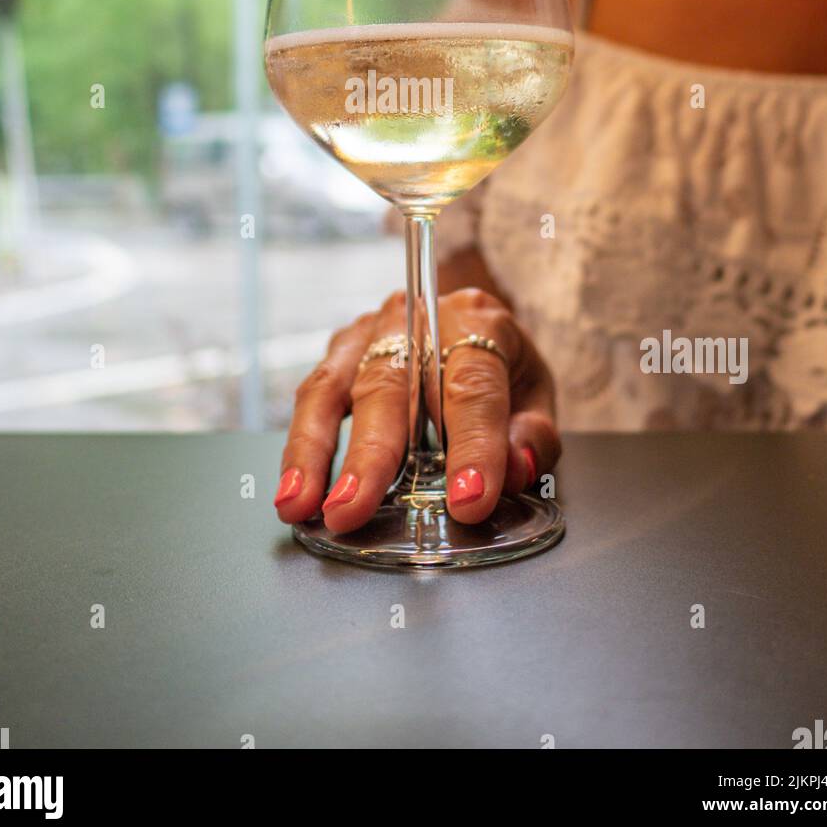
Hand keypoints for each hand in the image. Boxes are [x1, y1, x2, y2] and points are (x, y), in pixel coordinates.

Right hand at [273, 287, 561, 532]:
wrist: (467, 324)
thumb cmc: (499, 366)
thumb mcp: (534, 394)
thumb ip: (532, 436)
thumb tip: (513, 472)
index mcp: (478, 322)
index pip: (475, 385)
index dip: (474, 445)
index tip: (469, 498)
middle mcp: (416, 317)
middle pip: (391, 384)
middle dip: (372, 454)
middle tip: (354, 509)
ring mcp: (370, 332)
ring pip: (332, 386)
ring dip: (312, 451)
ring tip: (300, 504)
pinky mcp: (339, 351)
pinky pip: (311, 396)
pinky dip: (298, 448)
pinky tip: (292, 490)